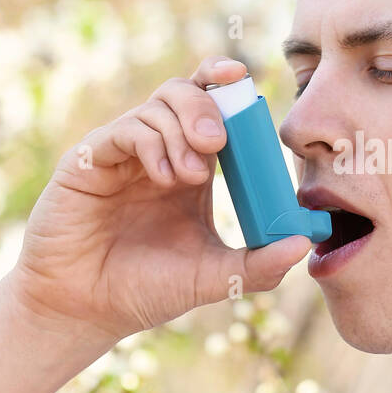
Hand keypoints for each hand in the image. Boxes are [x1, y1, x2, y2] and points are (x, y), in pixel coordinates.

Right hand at [6, 56, 314, 348]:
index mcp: (193, 168)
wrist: (86, 310)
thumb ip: (259, 264)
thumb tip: (305, 243)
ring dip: (182, 130)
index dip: (229, 89)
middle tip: (218, 141)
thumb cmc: (145, 290)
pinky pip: (125, 130)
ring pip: (158, 105)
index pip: (215, 111)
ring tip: (190, 175)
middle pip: (187, 93)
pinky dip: (151, 143)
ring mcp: (124, 154)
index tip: (246, 82)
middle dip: (208, 106)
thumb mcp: (213, 277)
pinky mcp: (90, 161)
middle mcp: (159, 152)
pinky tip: (163, 176)